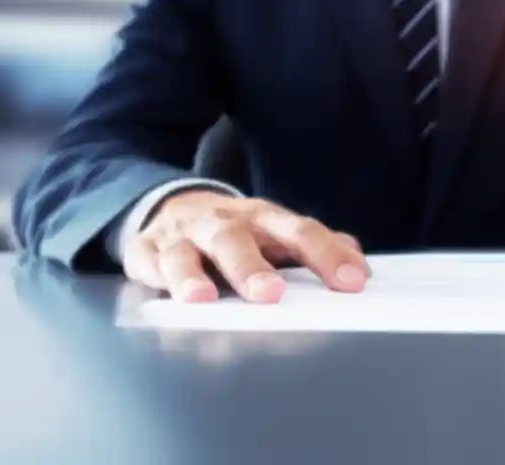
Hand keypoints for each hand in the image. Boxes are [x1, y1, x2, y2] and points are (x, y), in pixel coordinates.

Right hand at [123, 190, 369, 302]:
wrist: (171, 205)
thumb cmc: (237, 230)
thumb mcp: (276, 232)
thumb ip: (316, 247)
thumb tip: (358, 263)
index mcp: (263, 218)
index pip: (299, 231)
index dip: (326, 255)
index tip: (352, 282)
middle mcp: (222, 222)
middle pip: (236, 238)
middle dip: (251, 266)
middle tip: (271, 294)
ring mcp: (181, 236)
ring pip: (186, 252)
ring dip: (192, 275)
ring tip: (203, 298)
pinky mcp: (145, 251)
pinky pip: (147, 263)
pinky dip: (155, 278)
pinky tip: (163, 298)